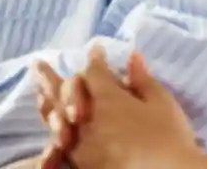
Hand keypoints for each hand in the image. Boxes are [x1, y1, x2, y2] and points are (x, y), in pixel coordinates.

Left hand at [35, 46, 205, 168]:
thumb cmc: (169, 138)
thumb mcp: (161, 103)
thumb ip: (142, 79)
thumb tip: (131, 56)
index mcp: (107, 97)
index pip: (95, 70)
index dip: (95, 58)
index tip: (96, 49)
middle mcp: (87, 117)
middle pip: (64, 90)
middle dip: (52, 75)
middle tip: (38, 64)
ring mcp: (80, 142)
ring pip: (56, 115)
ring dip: (46, 100)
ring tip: (37, 91)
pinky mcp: (80, 164)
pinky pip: (58, 142)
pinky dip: (52, 128)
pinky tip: (50, 125)